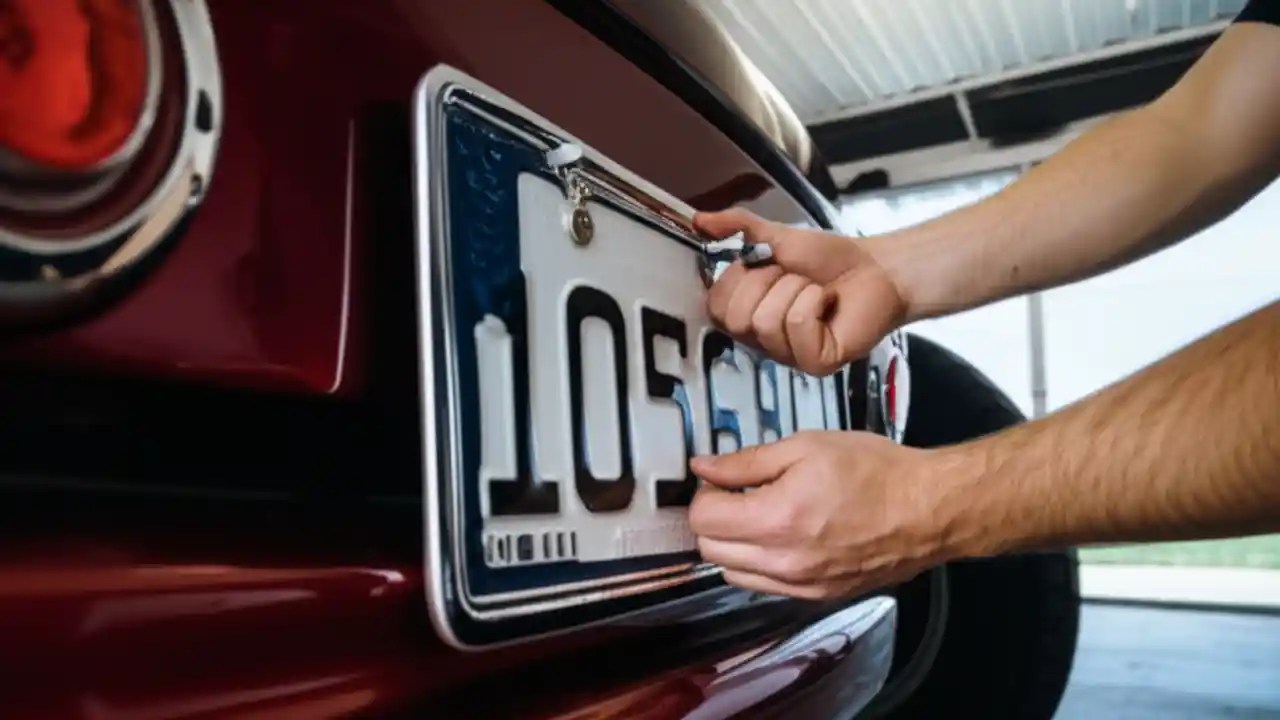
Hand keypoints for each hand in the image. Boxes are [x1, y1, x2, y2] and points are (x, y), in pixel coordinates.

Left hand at [689, 431, 954, 599]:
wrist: (928, 510)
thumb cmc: (874, 472)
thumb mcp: (806, 447)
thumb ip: (746, 461)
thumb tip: (703, 468)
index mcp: (776, 520)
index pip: (702, 519)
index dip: (706, 493)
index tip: (722, 479)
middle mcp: (783, 562)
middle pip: (710, 550)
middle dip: (714, 519)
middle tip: (738, 494)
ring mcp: (799, 586)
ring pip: (732, 573)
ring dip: (733, 545)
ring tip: (760, 516)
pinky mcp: (815, 596)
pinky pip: (764, 586)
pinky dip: (759, 564)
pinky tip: (781, 537)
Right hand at [695, 208, 906, 374]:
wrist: (877, 268)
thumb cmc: (829, 259)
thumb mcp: (777, 237)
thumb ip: (738, 228)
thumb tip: (698, 219)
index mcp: (747, 315)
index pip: (715, 305)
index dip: (738, 277)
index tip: (765, 264)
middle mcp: (762, 341)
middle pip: (737, 318)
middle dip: (768, 283)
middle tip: (794, 278)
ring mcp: (788, 356)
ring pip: (766, 321)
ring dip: (796, 290)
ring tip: (816, 291)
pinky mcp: (815, 363)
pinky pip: (797, 325)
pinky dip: (815, 302)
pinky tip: (829, 305)